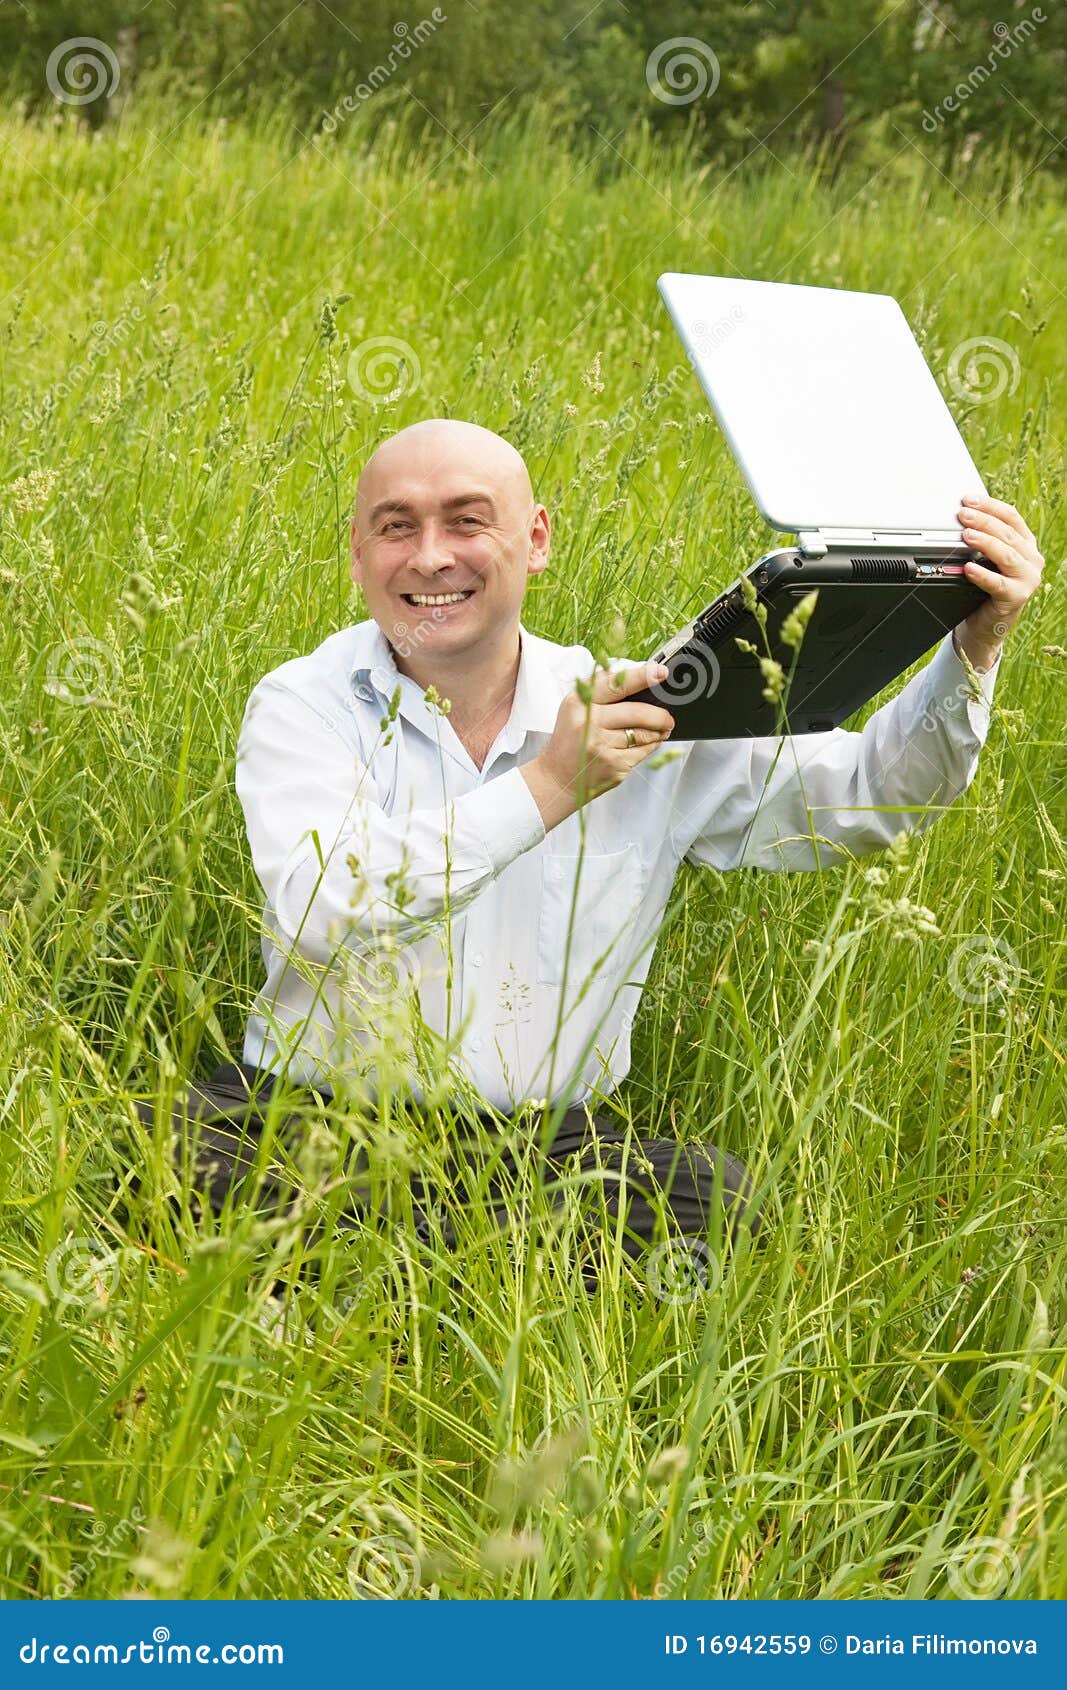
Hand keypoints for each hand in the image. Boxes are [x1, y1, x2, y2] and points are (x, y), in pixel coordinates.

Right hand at [520, 661, 675, 826]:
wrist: (558, 778)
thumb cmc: (571, 739)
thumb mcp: (575, 708)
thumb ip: (601, 689)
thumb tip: (639, 675)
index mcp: (580, 703)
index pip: (616, 685)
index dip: (641, 677)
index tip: (660, 672)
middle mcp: (590, 723)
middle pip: (637, 712)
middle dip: (660, 714)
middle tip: (669, 716)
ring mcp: (602, 746)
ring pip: (644, 733)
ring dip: (659, 730)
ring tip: (661, 728)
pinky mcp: (614, 765)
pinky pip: (643, 751)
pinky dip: (651, 745)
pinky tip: (647, 743)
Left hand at [954, 492, 1044, 671]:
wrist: (984, 626)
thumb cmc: (982, 590)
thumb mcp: (986, 560)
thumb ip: (982, 540)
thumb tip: (962, 516)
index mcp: (1025, 544)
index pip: (1011, 517)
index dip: (990, 506)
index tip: (969, 499)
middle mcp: (1030, 560)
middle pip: (1008, 534)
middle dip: (985, 521)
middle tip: (964, 514)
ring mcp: (1027, 579)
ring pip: (1007, 555)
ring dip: (985, 543)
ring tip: (966, 535)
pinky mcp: (1016, 597)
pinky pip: (998, 584)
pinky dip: (982, 575)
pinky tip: (968, 569)